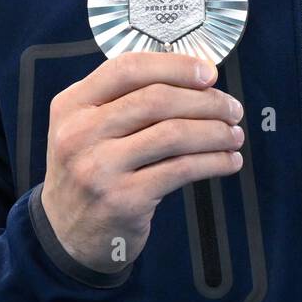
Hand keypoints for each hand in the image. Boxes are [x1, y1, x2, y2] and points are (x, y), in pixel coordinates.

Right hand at [40, 52, 243, 274]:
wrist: (67, 235)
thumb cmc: (91, 171)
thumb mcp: (88, 128)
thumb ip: (125, 99)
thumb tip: (196, 78)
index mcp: (72, 105)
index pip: (128, 68)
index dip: (175, 66)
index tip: (210, 73)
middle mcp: (80, 133)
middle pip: (157, 99)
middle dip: (206, 101)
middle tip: (232, 109)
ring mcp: (100, 168)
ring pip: (174, 134)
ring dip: (215, 132)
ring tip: (234, 135)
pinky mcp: (124, 199)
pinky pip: (181, 169)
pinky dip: (214, 162)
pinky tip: (228, 161)